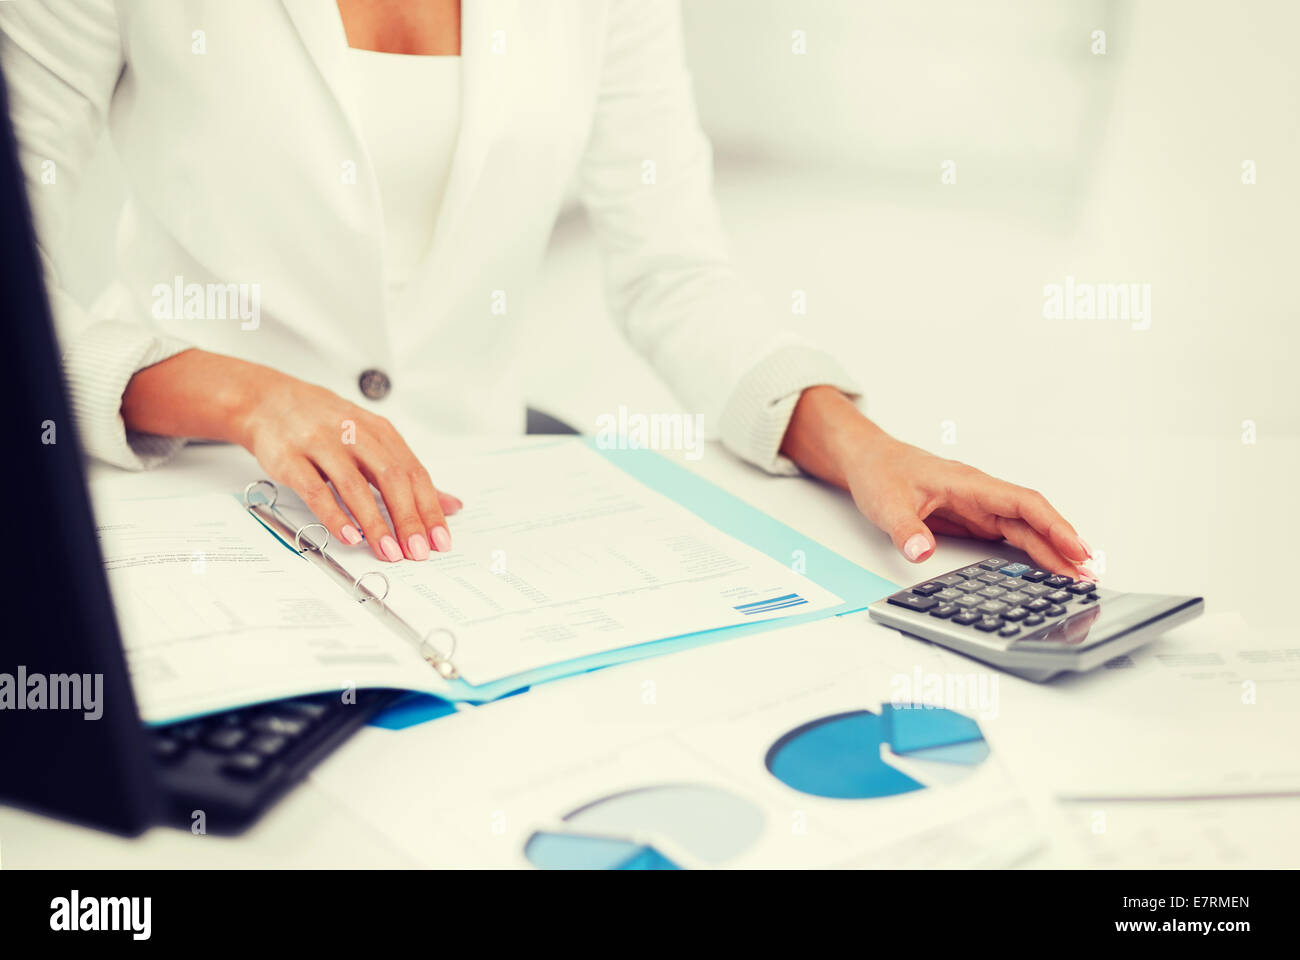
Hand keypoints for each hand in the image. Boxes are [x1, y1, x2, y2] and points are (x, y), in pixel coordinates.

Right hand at [234, 372, 460, 561]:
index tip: (440, 539)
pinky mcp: (290, 458)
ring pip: (354, 486)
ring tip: (389, 551)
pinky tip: (349, 536)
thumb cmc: (327, 425)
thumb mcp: (373, 441)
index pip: (414, 473)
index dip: (429, 508)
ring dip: (375, 523)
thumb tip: (450, 506)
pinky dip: (333, 515)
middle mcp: (354, 435)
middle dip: (407, 518)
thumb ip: (409, 474)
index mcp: (380, 432)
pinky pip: (315, 490)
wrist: (270, 401)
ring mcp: (321, 444)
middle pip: (390, 478)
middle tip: (418, 551)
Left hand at [780, 386, 1093, 578]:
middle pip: (1032, 519)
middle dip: (1062, 546)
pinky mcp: (971, 518)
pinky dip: (1030, 551)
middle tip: (1087, 576)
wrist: (867, 460)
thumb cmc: (879, 471)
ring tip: (1075, 577)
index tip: (1076, 549)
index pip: (1024, 503)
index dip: (1054, 526)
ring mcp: (978, 506)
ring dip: (1051, 550)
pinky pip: (1009, 534)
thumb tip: (921, 552)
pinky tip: (1045, 568)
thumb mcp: (886, 503)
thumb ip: (905, 529)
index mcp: (969, 484)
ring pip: (1024, 528)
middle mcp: (980, 494)